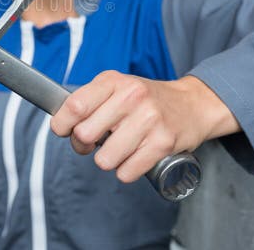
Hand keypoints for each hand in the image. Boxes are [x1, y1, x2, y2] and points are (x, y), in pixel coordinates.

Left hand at [50, 71, 238, 182]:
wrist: (192, 104)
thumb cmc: (145, 99)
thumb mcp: (116, 87)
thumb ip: (88, 100)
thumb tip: (61, 125)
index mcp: (113, 81)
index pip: (74, 105)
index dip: (62, 124)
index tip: (64, 131)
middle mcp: (131, 96)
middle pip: (85, 135)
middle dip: (83, 145)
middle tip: (95, 142)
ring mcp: (149, 119)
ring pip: (104, 159)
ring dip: (108, 160)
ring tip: (119, 148)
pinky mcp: (163, 143)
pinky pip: (127, 172)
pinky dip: (126, 171)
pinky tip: (134, 157)